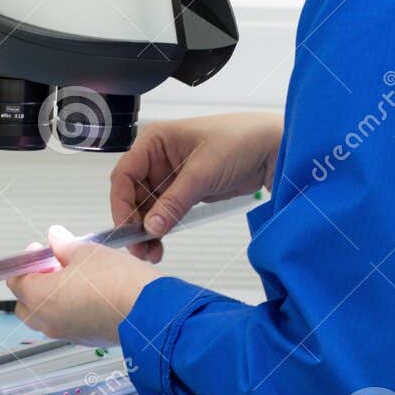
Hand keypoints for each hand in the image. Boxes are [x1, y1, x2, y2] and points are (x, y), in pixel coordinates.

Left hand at [5, 226, 159, 345]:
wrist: (149, 311)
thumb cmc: (119, 283)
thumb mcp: (88, 252)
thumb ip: (65, 245)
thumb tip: (57, 239)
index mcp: (41, 298)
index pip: (16, 281)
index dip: (27, 262)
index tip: (41, 250)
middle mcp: (49, 321)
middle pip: (26, 303)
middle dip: (35, 283)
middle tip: (55, 264)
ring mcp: (67, 333)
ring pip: (46, 316)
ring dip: (52, 297)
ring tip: (75, 276)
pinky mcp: (86, 339)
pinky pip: (67, 324)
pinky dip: (69, 309)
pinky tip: (90, 292)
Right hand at [109, 112, 280, 262]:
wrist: (272, 149)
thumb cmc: (239, 141)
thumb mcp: (203, 171)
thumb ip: (175, 201)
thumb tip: (151, 227)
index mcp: (155, 141)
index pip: (125, 174)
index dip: (121, 202)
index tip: (126, 228)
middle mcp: (158, 158)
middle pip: (133, 194)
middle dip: (134, 221)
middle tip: (139, 247)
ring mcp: (172, 176)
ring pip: (148, 208)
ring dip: (147, 230)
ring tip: (150, 253)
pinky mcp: (186, 192)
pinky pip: (165, 213)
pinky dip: (161, 229)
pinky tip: (159, 245)